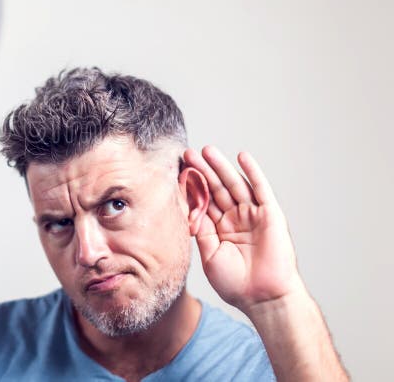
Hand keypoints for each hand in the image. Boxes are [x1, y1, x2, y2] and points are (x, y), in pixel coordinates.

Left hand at [184, 146, 303, 312]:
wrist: (262, 298)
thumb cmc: (236, 283)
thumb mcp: (209, 254)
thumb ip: (201, 230)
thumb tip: (187, 209)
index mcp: (220, 228)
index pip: (203, 200)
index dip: (192, 186)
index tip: (176, 170)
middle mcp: (236, 218)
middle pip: (216, 188)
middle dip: (202, 170)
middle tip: (187, 153)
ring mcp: (253, 215)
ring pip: (235, 184)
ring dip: (221, 166)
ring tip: (207, 150)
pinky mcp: (270, 214)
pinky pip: (261, 189)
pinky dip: (253, 172)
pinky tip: (242, 157)